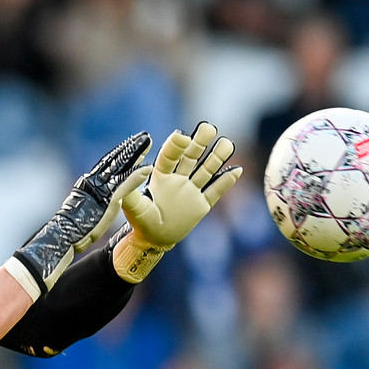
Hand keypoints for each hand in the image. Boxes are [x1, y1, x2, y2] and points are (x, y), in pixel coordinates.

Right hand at [6, 133, 151, 299]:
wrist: (63, 236)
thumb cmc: (73, 228)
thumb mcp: (87, 208)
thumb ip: (97, 199)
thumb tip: (107, 198)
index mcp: (89, 183)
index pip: (107, 164)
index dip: (121, 153)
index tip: (133, 144)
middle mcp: (94, 182)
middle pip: (115, 160)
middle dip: (130, 147)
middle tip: (145, 137)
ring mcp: (100, 190)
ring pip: (119, 167)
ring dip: (135, 154)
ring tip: (148, 143)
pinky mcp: (106, 200)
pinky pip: (123, 185)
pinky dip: (135, 176)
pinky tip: (147, 169)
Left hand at [111, 122, 241, 282]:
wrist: (155, 241)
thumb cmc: (142, 223)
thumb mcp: (134, 208)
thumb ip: (132, 192)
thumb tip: (132, 175)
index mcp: (161, 177)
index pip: (170, 157)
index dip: (176, 146)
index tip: (182, 136)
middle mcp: (178, 179)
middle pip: (191, 157)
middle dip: (199, 143)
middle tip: (208, 127)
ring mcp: (191, 191)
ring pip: (206, 170)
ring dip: (216, 157)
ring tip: (227, 143)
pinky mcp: (201, 205)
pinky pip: (215, 191)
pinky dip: (225, 181)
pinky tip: (236, 170)